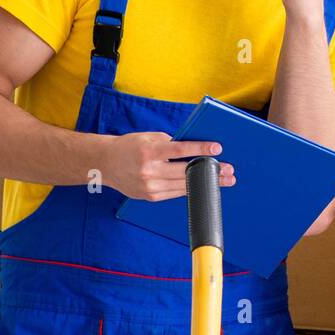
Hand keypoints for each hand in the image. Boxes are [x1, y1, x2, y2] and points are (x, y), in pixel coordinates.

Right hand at [100, 131, 234, 201]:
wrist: (105, 164)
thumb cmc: (129, 147)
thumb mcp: (149, 138)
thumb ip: (171, 143)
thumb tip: (196, 148)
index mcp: (149, 152)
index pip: (180, 150)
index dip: (200, 150)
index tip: (217, 149)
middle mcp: (149, 171)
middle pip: (186, 172)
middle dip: (210, 171)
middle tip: (229, 169)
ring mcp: (150, 186)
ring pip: (184, 186)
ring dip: (206, 183)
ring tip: (224, 180)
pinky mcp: (151, 196)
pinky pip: (176, 193)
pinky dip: (191, 188)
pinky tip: (204, 185)